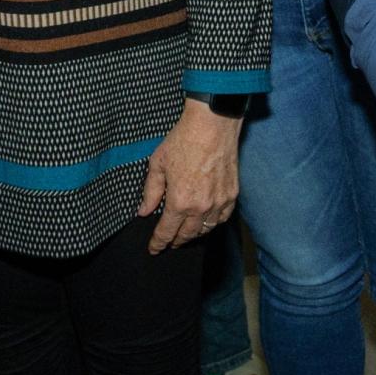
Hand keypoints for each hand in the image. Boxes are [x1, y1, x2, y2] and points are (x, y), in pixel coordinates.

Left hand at [137, 99, 240, 252]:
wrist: (212, 125)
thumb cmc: (183, 140)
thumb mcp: (158, 164)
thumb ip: (151, 191)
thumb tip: (143, 211)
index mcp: (179, 201)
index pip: (167, 232)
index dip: (159, 243)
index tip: (154, 249)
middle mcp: (200, 207)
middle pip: (187, 235)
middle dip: (176, 241)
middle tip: (169, 242)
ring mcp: (218, 202)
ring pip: (206, 229)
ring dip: (194, 234)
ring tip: (186, 234)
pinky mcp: (232, 194)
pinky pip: (222, 218)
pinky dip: (213, 223)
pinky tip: (206, 221)